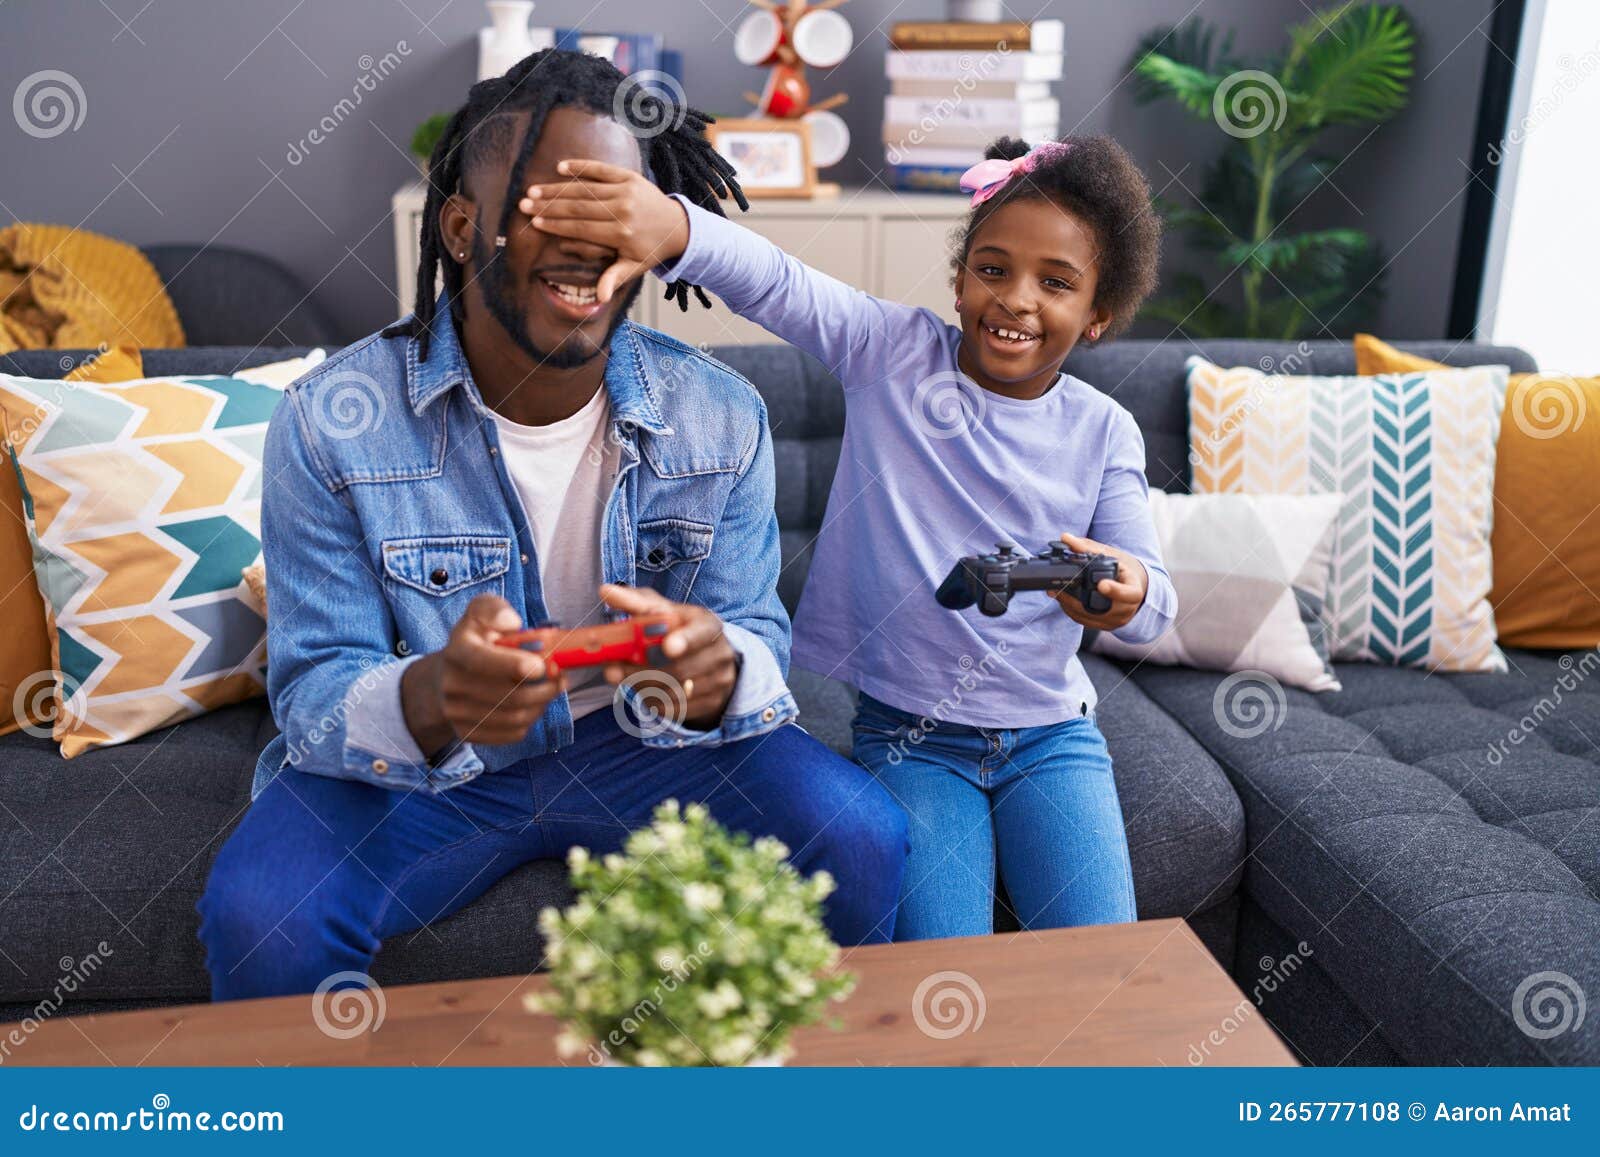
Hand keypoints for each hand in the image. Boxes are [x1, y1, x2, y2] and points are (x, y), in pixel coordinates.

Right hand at [402, 594, 566, 752]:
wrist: (447, 676)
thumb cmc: (476, 640)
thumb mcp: (481, 613)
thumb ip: (494, 609)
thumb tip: (512, 623)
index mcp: (456, 650)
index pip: (482, 661)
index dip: (515, 665)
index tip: (542, 666)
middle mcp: (451, 685)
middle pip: (509, 696)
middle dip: (545, 688)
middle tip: (562, 676)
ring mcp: (457, 713)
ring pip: (516, 717)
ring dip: (543, 703)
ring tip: (552, 688)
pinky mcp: (468, 733)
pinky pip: (513, 733)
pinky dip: (532, 719)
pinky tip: (535, 703)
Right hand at [518, 159, 690, 303]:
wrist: (677, 225)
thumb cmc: (650, 249)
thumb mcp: (634, 267)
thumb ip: (615, 278)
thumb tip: (601, 298)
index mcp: (621, 234)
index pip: (581, 228)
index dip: (556, 224)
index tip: (535, 222)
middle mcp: (623, 210)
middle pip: (578, 207)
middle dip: (548, 206)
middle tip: (524, 204)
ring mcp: (626, 190)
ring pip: (585, 189)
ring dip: (557, 188)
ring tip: (534, 190)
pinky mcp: (629, 176)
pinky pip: (601, 169)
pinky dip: (581, 167)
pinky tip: (560, 167)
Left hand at [597, 583, 738, 730]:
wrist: (709, 657)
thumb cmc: (679, 629)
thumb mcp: (663, 611)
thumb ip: (636, 603)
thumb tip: (606, 591)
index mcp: (708, 624)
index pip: (700, 633)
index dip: (685, 640)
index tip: (668, 647)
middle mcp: (719, 653)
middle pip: (679, 668)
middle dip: (641, 671)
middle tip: (612, 670)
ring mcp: (718, 681)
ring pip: (674, 691)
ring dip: (641, 686)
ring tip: (625, 677)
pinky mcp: (711, 703)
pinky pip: (675, 709)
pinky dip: (652, 701)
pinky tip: (643, 689)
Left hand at [1055, 533, 1148, 630]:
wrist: (1132, 587)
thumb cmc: (1123, 570)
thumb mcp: (1112, 555)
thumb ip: (1088, 547)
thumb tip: (1066, 538)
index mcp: (1134, 590)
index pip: (1129, 594)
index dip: (1115, 591)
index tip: (1101, 584)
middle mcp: (1127, 609)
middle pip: (1103, 608)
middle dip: (1078, 599)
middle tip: (1060, 588)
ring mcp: (1115, 620)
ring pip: (1090, 617)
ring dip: (1069, 605)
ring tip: (1055, 591)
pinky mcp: (1104, 626)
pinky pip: (1085, 622)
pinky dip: (1071, 611)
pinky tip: (1062, 600)